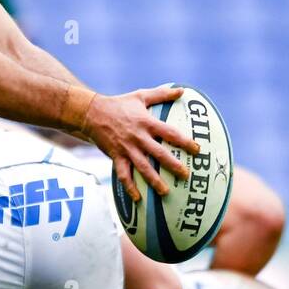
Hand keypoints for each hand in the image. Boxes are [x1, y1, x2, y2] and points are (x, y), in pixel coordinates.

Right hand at [84, 85, 199, 198]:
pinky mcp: (115, 156)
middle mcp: (138, 137)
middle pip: (158, 153)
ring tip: (165, 192)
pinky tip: (138, 198)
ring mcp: (126, 149)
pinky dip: (129, 187)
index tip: (197, 150)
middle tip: (186, 176)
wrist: (91, 113)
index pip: (170, 133)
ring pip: (142, 167)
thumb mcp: (141, 96)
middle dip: (173, 165)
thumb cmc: (119, 104)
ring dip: (154, 180)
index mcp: (146, 123)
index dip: (184, 141)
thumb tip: (182, 90)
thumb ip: (162, 94)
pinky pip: (123, 174)